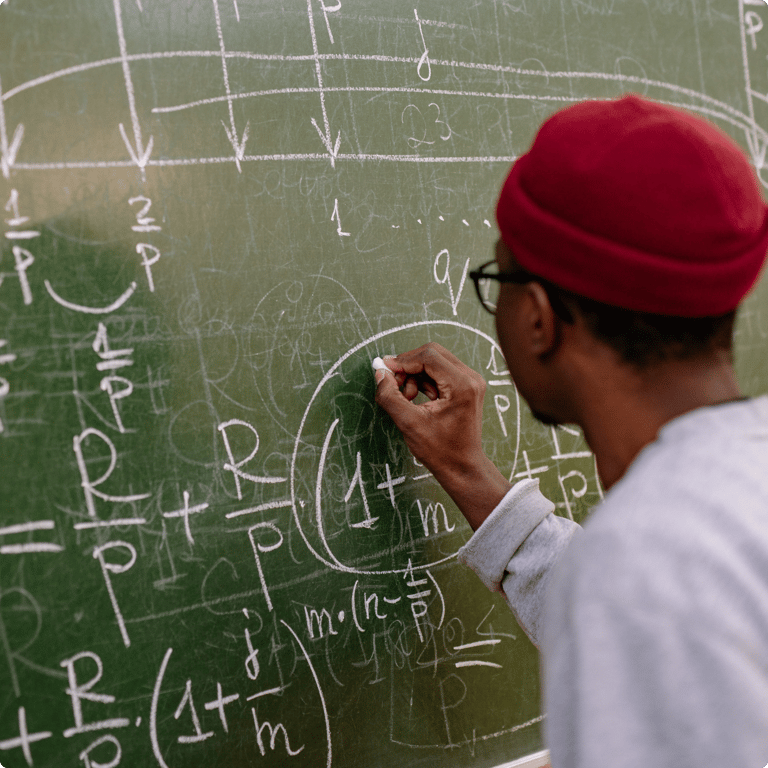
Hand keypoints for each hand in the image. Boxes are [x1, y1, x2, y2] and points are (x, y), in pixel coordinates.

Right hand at [374, 343, 511, 529]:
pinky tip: (417, 399)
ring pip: (435, 362)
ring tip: (406, 398)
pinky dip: (424, 380)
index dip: (403, 361)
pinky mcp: (466, 386)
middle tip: (393, 383)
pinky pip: (440, 372)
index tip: (385, 370)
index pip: (428, 356)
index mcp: (462, 385)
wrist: (462, 467)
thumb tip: (380, 374)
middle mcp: (470, 378)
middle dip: (408, 365)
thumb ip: (390, 396)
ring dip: (415, 374)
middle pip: (432, 353)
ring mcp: (471, 381)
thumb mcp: (409, 423)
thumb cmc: (441, 450)